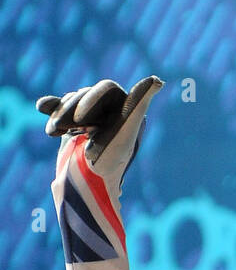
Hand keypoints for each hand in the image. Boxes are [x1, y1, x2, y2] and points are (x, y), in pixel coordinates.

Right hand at [35, 75, 164, 195]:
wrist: (87, 188)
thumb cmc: (110, 163)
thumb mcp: (125, 133)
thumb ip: (138, 106)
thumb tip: (158, 81)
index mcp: (126, 111)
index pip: (107, 89)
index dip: (92, 99)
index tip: (80, 120)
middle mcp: (110, 112)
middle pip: (86, 93)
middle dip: (71, 108)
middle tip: (64, 127)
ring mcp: (91, 118)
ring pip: (71, 101)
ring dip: (60, 113)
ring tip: (54, 132)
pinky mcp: (73, 126)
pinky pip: (60, 107)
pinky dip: (51, 107)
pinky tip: (42, 108)